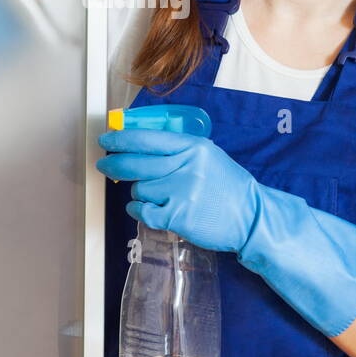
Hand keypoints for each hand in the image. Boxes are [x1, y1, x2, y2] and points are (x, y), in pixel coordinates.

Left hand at [96, 127, 259, 252]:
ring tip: (156, 195)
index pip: (147, 139)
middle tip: (105, 164)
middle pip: (134, 162)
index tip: (107, 140)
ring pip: (138, 188)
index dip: (121, 139)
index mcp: (192, 147)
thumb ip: (177, 148)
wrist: (250, 216)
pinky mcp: (176, 217)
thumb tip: (139, 143)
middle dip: (114, 163)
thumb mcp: (207, 156)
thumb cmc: (227, 186)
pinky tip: (143, 208)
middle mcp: (185, 167)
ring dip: (139, 192)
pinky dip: (138, 210)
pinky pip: (141, 211)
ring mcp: (180, 193)